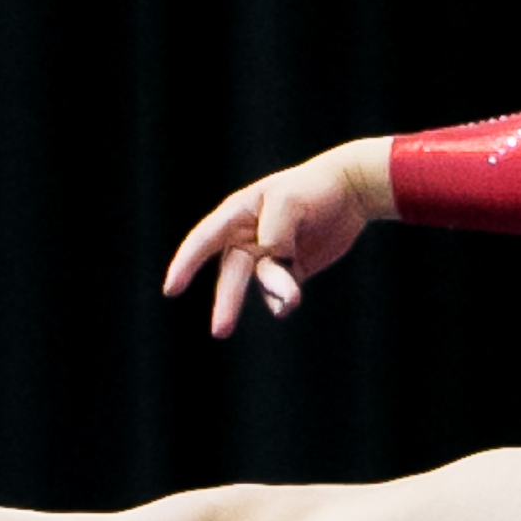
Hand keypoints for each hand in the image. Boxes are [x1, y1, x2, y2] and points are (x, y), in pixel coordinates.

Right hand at [162, 140, 387, 335]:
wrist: (349, 190)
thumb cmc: (311, 188)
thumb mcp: (289, 201)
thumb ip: (275, 232)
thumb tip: (272, 262)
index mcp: (237, 215)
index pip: (204, 240)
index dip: (186, 264)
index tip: (171, 290)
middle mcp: (246, 238)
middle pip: (231, 274)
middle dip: (226, 301)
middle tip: (220, 331)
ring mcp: (268, 257)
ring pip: (260, 284)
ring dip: (272, 293)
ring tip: (291, 299)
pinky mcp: (290, 271)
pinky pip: (280, 293)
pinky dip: (284, 300)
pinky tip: (290, 300)